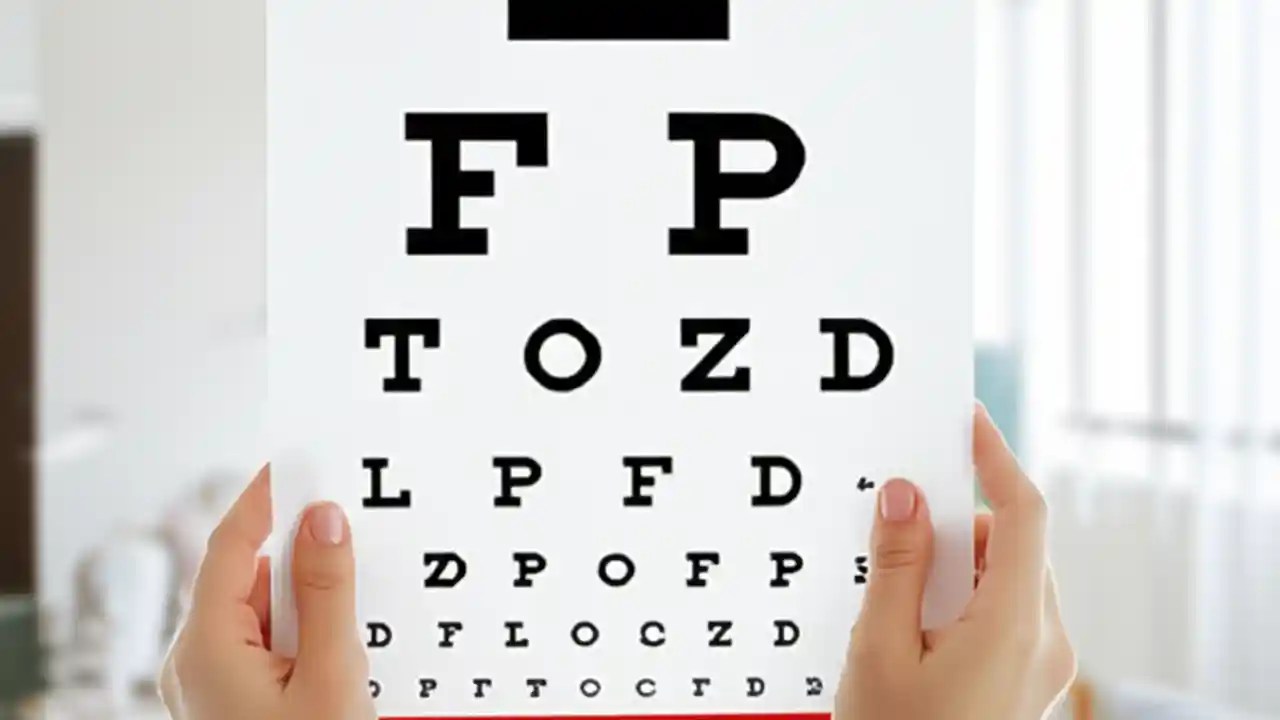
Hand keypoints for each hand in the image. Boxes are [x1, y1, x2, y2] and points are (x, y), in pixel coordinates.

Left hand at [159, 467, 375, 719]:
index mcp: (204, 649)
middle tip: (351, 540)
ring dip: (306, 606)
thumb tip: (321, 520)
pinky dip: (300, 635)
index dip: (265, 498)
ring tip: (353, 631)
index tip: (299, 464)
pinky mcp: (229, 703)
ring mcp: (208, 686)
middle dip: (301, 560)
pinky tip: (337, 653)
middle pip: (247, 578)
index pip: (229, 545)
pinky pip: (263, 645)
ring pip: (258, 614)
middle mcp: (193, 664)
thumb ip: (326, 594)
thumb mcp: (330, 675)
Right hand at [837, 406, 1076, 719]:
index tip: (965, 421)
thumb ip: (894, 566)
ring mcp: (1041, 664)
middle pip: (1012, 544)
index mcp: (1015, 629)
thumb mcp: (880, 651)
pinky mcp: (1026, 679)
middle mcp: (1044, 642)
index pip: (1022, 516)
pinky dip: (962, 596)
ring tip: (895, 594)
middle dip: (954, 524)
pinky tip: (914, 621)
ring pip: (1006, 577)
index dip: (995, 458)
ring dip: (954, 564)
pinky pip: (1003, 610)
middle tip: (893, 524)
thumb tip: (906, 493)